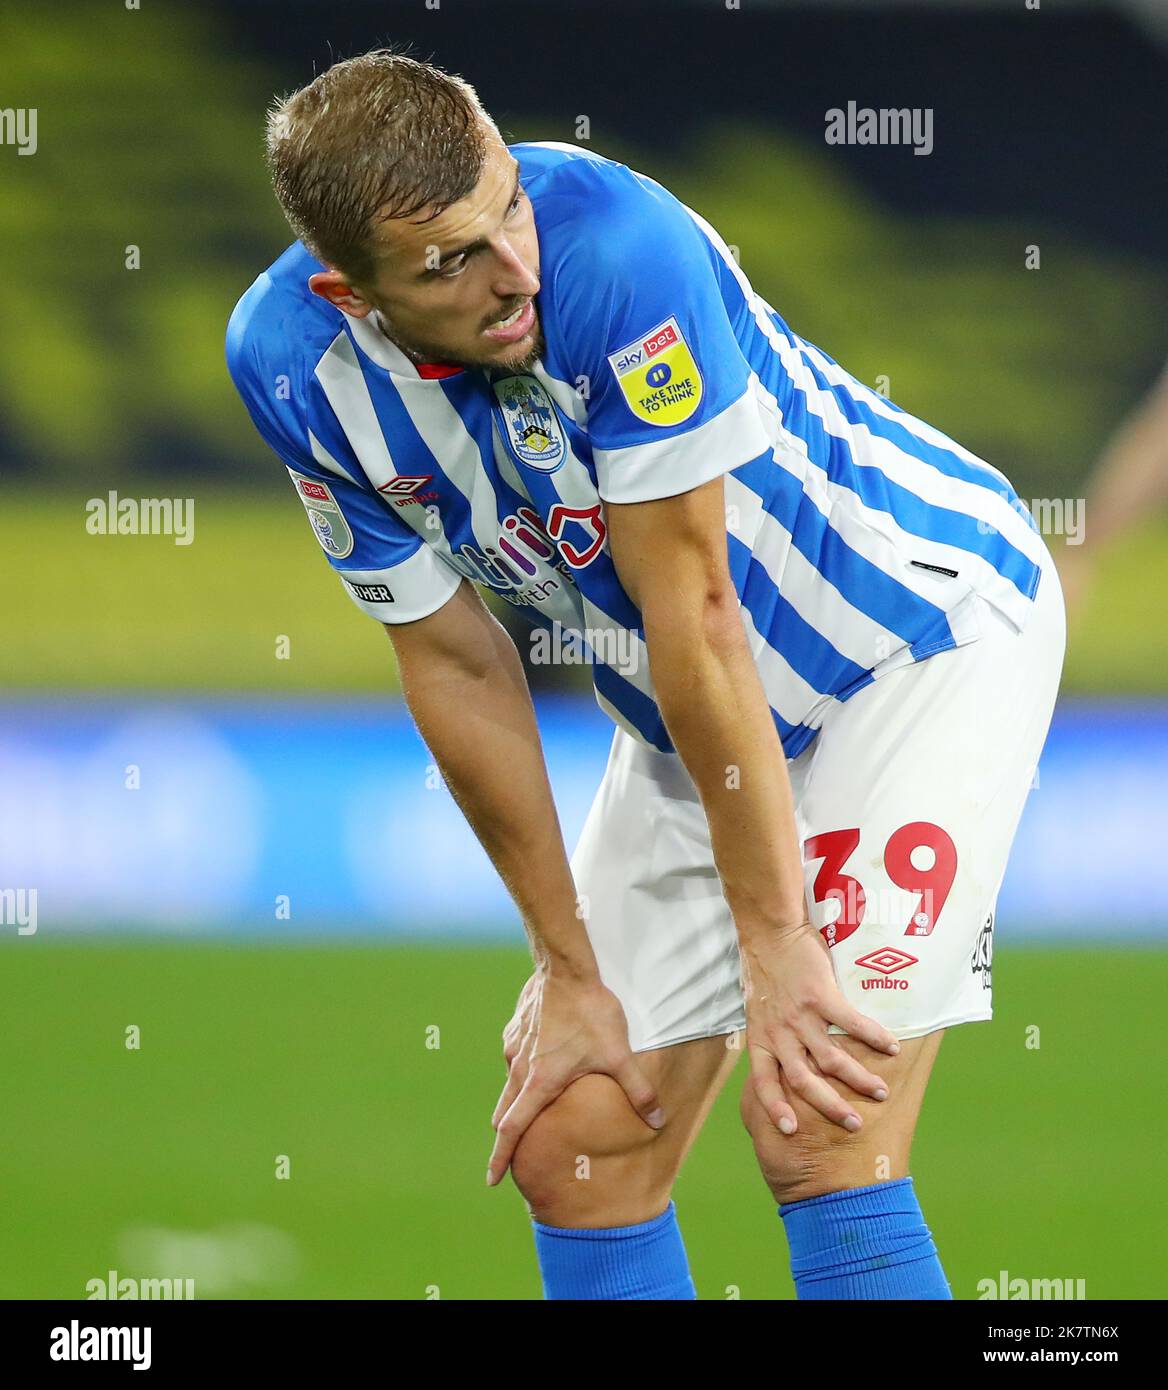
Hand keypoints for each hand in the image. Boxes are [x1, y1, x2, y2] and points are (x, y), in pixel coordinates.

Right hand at [487, 967, 664, 1186]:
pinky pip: (515, 1054)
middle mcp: (520, 1067)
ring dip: (516, 1097)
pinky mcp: (516, 1027)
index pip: (513, 1129)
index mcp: (539, 1082)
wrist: (567, 967)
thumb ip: (638, 1091)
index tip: (491, 1179)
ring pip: (510, 1081)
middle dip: (505, 1135)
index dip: (501, 1157)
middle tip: (507, 1154)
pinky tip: (539, 1059)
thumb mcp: (618, 1055)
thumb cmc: (591, 1013)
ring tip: (530, 1105)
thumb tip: (659, 1120)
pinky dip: (522, 1066)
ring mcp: (515, 1045)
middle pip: (505, 1111)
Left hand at [741, 921, 900, 1134]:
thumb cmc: (766, 972)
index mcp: (761, 1038)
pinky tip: (891, 1046)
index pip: (763, 1082)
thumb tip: (791, 1059)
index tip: (790, 1130)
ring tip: (880, 1093)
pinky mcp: (820, 995)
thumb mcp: (759, 1011)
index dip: (775, 1107)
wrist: (769, 933)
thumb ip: (773, 1036)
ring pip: (831, 1059)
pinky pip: (851, 1024)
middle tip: (853, 1124)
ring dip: (858, 1079)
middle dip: (830, 1106)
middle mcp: (779, 1032)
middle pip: (804, 1081)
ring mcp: (800, 1015)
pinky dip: (873, 1037)